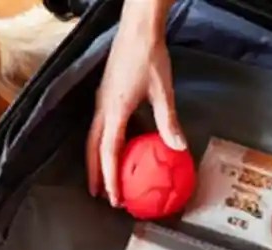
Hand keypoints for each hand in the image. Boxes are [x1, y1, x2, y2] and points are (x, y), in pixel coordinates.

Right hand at [86, 15, 185, 207]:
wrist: (137, 30)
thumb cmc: (150, 57)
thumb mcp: (163, 91)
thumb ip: (168, 121)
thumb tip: (179, 147)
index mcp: (114, 111)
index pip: (109, 152)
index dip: (110, 178)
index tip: (114, 197)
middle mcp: (102, 109)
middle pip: (93, 149)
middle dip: (95, 174)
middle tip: (101, 195)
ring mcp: (101, 102)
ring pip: (93, 139)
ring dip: (96, 160)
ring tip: (103, 178)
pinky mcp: (105, 95)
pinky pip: (100, 126)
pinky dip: (103, 144)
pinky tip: (115, 149)